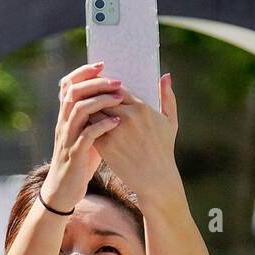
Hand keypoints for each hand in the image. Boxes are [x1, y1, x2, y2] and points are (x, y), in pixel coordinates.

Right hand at [40, 62, 124, 211]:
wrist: (64, 190)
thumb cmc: (80, 161)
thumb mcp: (85, 135)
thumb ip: (95, 118)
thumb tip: (114, 100)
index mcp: (65, 117)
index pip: (68, 85)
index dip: (82, 72)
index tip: (101, 64)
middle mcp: (64, 124)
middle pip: (74, 93)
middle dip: (95, 83)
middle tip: (117, 81)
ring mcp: (68, 138)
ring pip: (79, 110)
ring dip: (100, 101)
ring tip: (120, 98)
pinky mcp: (75, 154)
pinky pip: (87, 135)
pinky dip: (103, 126)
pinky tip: (117, 122)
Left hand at [95, 72, 180, 205]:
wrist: (156, 179)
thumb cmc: (164, 150)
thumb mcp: (170, 122)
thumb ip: (167, 96)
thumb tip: (166, 75)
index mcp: (142, 108)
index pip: (117, 88)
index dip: (107, 86)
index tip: (101, 87)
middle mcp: (128, 117)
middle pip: (101, 97)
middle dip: (93, 95)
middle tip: (86, 95)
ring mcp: (115, 132)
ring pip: (93, 111)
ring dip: (87, 109)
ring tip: (84, 110)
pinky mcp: (106, 146)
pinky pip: (90, 129)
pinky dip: (86, 125)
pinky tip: (84, 126)